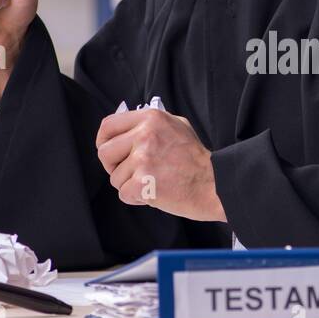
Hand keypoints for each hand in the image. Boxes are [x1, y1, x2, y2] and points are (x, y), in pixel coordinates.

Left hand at [95, 108, 226, 222]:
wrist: (215, 183)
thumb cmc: (197, 159)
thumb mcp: (177, 125)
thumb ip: (150, 124)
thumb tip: (126, 128)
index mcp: (151, 118)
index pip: (108, 125)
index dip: (103, 140)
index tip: (110, 151)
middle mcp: (145, 135)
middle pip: (104, 152)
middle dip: (113, 166)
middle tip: (131, 172)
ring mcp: (143, 159)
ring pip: (115, 177)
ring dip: (129, 184)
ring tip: (152, 182)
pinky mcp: (143, 183)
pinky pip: (123, 194)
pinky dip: (136, 198)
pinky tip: (154, 193)